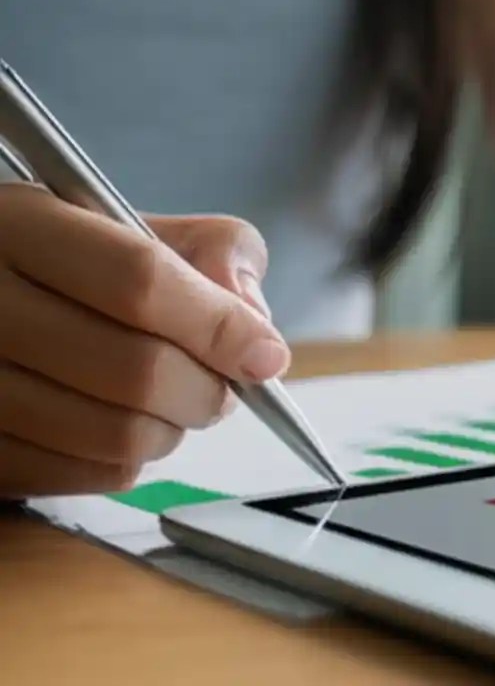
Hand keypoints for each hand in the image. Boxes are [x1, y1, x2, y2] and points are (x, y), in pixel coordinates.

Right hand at [0, 184, 286, 497]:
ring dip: (173, 428)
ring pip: (117, 435)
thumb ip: (214, 251)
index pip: (139, 280)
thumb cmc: (78, 262)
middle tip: (223, 386)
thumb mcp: (138, 225)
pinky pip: (90, 475)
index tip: (266, 354)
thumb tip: (254, 323)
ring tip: (174, 403)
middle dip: (208, 390)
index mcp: (23, 225)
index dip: (218, 325)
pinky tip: (124, 423)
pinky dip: (132, 459)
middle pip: (137, 370)